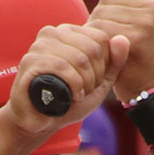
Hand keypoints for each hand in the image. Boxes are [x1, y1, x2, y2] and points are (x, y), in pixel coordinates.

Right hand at [5, 20, 127, 140]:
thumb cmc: (68, 100)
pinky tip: (71, 96)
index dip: (104, 65)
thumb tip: (123, 39)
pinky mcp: (30, 62)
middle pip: (92, 49)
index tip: (93, 82)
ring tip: (77, 95)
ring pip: (79, 59)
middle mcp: (53, 33)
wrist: (38, 121)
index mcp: (69, 32)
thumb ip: (114, 62)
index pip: (101, 38)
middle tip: (85, 91)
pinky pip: (62, 67)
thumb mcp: (99, 82)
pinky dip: (73, 86)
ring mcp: (39, 46)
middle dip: (94, 77)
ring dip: (84, 84)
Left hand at [87, 0, 153, 102]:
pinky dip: (98, 41)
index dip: (110, 4)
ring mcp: (148, 21)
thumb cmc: (140, 51)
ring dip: (97, 30)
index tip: (120, 22)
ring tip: (111, 45)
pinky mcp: (136, 36)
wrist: (144, 84)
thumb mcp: (136, 20)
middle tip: (112, 37)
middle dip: (102, 17)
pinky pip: (102, 29)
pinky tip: (107, 52)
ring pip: (102, 13)